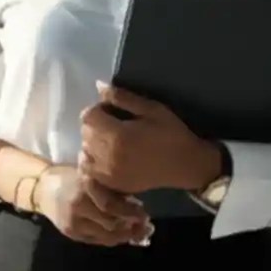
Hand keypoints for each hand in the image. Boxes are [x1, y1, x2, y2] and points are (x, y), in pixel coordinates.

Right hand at [33, 164, 153, 246]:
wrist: (43, 188)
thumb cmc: (72, 177)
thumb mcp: (91, 175)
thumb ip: (109, 188)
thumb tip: (135, 204)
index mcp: (84, 186)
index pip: (112, 205)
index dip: (130, 212)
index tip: (144, 212)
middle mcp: (78, 205)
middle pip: (111, 223)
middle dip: (131, 226)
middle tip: (144, 223)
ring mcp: (73, 222)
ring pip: (106, 236)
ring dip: (124, 235)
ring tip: (135, 230)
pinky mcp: (71, 233)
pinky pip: (97, 240)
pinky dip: (111, 237)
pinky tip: (119, 233)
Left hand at [79, 82, 221, 193]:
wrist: (187, 166)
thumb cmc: (172, 134)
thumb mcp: (151, 109)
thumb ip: (122, 97)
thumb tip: (98, 86)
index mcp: (117, 135)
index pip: (88, 116)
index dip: (98, 109)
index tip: (112, 110)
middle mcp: (108, 155)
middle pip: (84, 133)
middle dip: (94, 124)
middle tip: (113, 123)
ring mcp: (108, 173)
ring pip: (84, 151)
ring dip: (92, 142)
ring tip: (111, 139)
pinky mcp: (112, 184)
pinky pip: (89, 170)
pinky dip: (92, 160)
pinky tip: (107, 155)